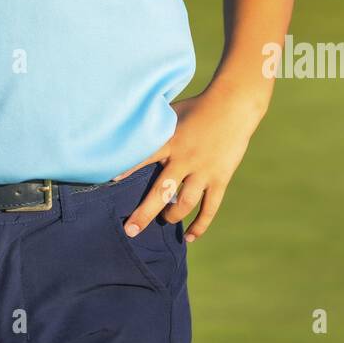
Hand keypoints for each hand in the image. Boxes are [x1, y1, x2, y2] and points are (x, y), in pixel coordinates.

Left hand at [110, 88, 259, 243]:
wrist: (233, 105)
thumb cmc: (197, 106)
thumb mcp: (172, 112)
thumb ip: (155, 127)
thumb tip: (129, 130)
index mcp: (170, 141)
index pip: (143, 158)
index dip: (127, 170)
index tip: (109, 183)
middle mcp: (185, 159)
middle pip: (162, 192)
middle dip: (145, 213)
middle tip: (130, 229)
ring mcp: (203, 171)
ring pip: (184, 204)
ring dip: (171, 216)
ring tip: (164, 218)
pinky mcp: (220, 178)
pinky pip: (209, 208)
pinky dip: (200, 225)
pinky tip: (189, 237)